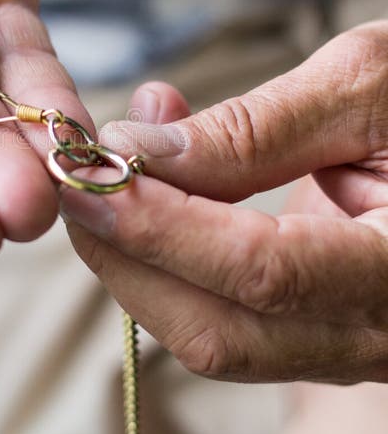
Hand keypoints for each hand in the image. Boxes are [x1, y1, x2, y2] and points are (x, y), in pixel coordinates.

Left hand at [63, 23, 387, 382]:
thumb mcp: (371, 87)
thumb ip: (259, 128)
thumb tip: (144, 153)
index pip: (261, 272)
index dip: (160, 229)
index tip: (86, 179)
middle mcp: (382, 335)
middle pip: (221, 333)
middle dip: (128, 261)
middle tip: (77, 184)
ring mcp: (351, 347)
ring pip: (215, 340)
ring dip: (141, 264)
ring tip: (114, 176)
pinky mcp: (323, 335)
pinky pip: (230, 321)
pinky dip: (175, 265)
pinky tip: (158, 197)